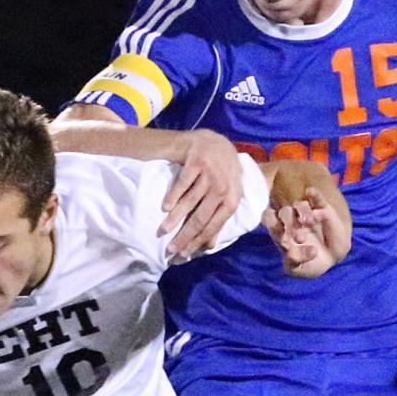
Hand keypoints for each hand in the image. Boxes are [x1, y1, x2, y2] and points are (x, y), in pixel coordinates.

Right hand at [160, 131, 243, 257]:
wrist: (215, 142)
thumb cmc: (221, 173)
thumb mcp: (228, 194)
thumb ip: (220, 218)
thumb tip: (209, 245)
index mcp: (232, 199)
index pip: (213, 225)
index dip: (198, 241)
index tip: (184, 253)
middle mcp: (223, 187)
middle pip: (200, 217)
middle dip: (185, 235)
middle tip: (171, 248)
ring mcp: (210, 173)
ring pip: (190, 202)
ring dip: (175, 218)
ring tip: (164, 230)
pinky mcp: (197, 161)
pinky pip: (183, 184)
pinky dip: (173, 196)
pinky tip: (165, 207)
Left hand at [263, 190, 346, 278]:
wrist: (331, 259)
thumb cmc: (309, 264)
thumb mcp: (298, 269)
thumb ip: (292, 261)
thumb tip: (291, 253)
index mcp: (280, 232)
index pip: (270, 220)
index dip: (271, 223)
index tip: (280, 235)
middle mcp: (292, 220)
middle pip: (284, 212)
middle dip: (289, 223)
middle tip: (300, 239)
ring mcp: (307, 213)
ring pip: (300, 205)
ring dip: (302, 211)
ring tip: (309, 222)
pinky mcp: (323, 209)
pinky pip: (318, 198)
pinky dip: (314, 194)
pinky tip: (310, 192)